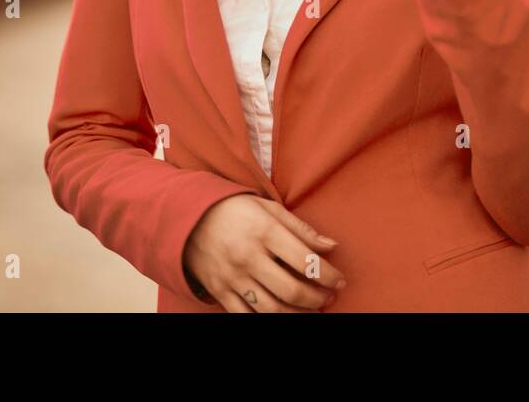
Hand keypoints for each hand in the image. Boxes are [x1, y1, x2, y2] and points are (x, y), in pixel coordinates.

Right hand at [182, 194, 345, 312]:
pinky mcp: (220, 291)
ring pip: (271, 309)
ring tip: (311, 310)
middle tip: (328, 298)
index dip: (328, 275)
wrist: (188, 218)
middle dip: (316, 299)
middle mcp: (248, 257)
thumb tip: (331, 246)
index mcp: (264, 231)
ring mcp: (232, 277)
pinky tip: (284, 314)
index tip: (339, 280)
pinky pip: (246, 316)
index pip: (305, 260)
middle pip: (291, 290)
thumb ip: (301, 229)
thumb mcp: (269, 208)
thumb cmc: (235, 210)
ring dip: (297, 314)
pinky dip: (268, 320)